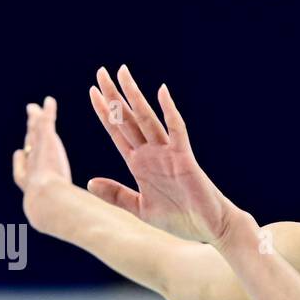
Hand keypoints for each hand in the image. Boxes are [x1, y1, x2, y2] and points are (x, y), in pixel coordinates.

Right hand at [12, 96, 71, 230]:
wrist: (52, 207)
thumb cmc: (61, 222)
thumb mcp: (68, 222)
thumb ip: (76, 221)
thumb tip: (89, 231)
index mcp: (37, 192)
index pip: (27, 174)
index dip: (23, 163)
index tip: (21, 153)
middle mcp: (32, 172)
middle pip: (28, 150)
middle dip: (28, 138)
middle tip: (27, 127)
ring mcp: (38, 157)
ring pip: (35, 135)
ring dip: (36, 122)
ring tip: (35, 109)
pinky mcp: (46, 144)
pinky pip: (45, 125)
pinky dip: (47, 114)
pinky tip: (49, 103)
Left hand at [88, 64, 237, 244]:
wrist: (209, 229)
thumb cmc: (180, 220)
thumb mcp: (140, 209)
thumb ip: (116, 195)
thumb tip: (89, 182)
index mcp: (139, 165)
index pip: (117, 132)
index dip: (104, 112)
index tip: (92, 90)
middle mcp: (151, 154)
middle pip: (128, 119)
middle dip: (113, 96)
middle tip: (101, 71)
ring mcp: (167, 154)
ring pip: (147, 119)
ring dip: (134, 96)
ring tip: (122, 74)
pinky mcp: (184, 158)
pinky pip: (176, 131)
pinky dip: (169, 111)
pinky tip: (161, 93)